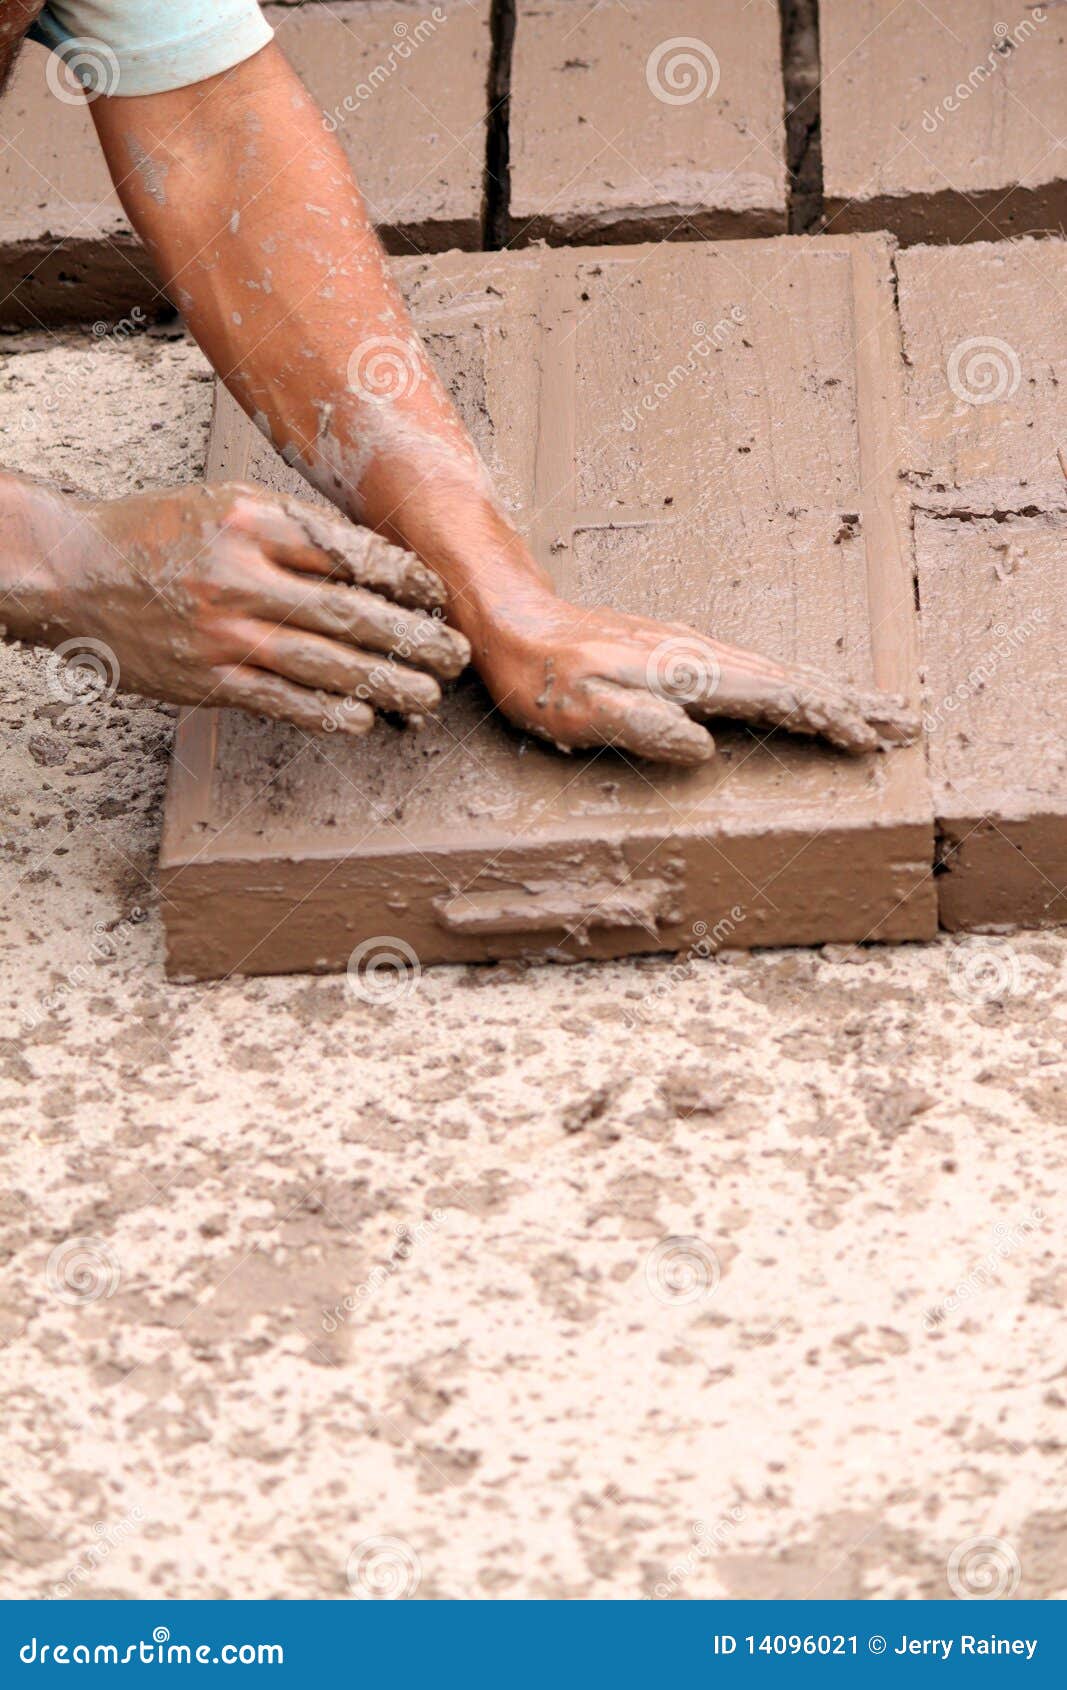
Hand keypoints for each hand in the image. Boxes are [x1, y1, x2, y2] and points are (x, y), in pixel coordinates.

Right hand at [37, 483, 468, 731]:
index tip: (441, 596)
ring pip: (324, 665)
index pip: (351, 553)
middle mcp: (242, 577)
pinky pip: (280, 701)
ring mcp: (224, 633)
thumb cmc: (161, 532)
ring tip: (426, 698)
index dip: (407, 579)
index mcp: (255, 522)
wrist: (74, 573)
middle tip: (457, 655)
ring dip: (385, 686)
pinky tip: (364, 720)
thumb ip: (296, 530)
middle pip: (350, 614)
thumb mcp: (228, 503)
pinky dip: (326, 713)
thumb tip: (378, 565)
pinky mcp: (208, 678)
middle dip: (414, 639)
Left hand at [475, 591, 918, 765]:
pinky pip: (753, 669)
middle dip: (849, 704)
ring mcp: (691, 649)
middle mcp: (699, 654)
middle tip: (905, 724)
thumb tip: (704, 748)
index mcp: (687, 672)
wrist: (510, 619)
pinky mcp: (679, 652)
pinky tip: (797, 693)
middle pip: (791, 680)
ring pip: (777, 672)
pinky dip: (791, 683)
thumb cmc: (538, 676)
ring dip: (828, 692)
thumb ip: (643, 726)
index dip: (825, 719)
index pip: (774, 697)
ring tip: (872, 710)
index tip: (870, 740)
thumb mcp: (578, 709)